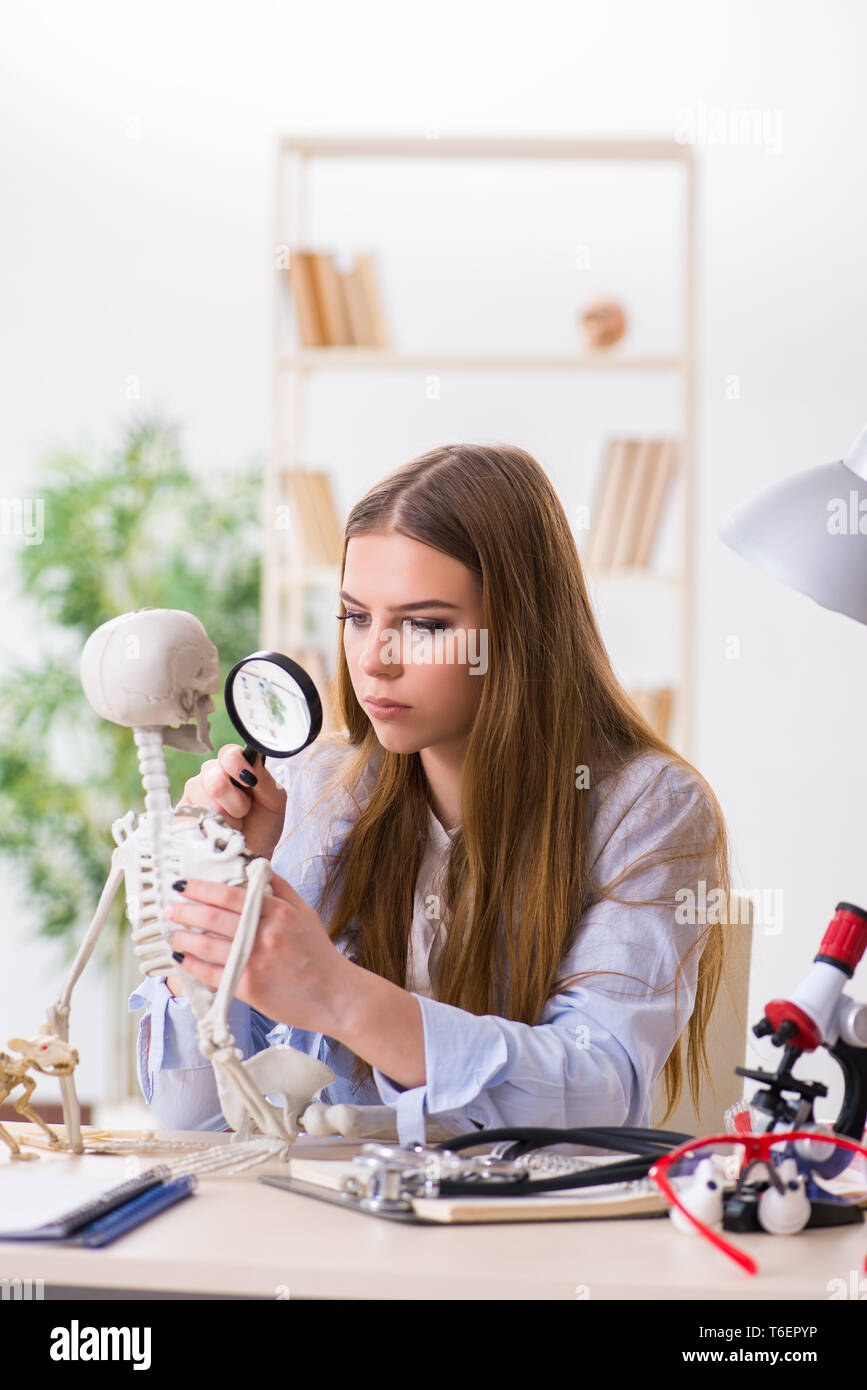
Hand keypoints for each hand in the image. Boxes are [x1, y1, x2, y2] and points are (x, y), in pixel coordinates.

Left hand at [163, 872, 351, 1032]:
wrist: (337, 996)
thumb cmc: (319, 953)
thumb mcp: (305, 912)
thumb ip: (280, 889)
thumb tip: (255, 867)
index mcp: (278, 911)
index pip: (230, 894)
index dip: (201, 888)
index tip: (182, 884)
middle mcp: (265, 934)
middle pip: (213, 917)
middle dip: (185, 911)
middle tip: (169, 909)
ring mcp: (256, 961)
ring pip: (207, 945)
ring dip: (184, 938)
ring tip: (173, 934)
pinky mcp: (250, 988)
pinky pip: (212, 973)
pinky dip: (193, 965)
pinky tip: (183, 959)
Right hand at [178, 744, 286, 859]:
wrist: (251, 854)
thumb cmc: (263, 825)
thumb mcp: (274, 800)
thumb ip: (264, 778)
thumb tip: (253, 760)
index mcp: (233, 767)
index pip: (228, 754)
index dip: (237, 765)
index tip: (250, 781)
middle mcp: (210, 776)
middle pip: (214, 777)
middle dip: (236, 801)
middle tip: (244, 812)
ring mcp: (194, 795)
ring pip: (205, 799)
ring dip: (226, 818)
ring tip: (233, 824)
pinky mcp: (182, 815)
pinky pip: (194, 816)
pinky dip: (212, 828)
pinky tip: (218, 831)